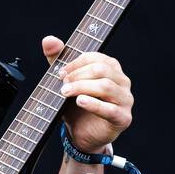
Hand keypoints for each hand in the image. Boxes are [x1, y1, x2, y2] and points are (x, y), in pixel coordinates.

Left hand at [42, 35, 133, 153]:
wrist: (82, 134)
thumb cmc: (76, 105)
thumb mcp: (66, 81)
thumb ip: (57, 60)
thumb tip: (49, 39)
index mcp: (112, 68)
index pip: (95, 57)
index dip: (75, 63)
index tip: (59, 72)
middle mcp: (122, 81)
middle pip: (101, 70)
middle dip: (78, 75)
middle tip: (62, 84)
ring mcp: (125, 99)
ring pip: (106, 86)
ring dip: (82, 87)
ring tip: (66, 93)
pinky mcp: (123, 118)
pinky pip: (110, 109)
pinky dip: (93, 104)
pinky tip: (80, 101)